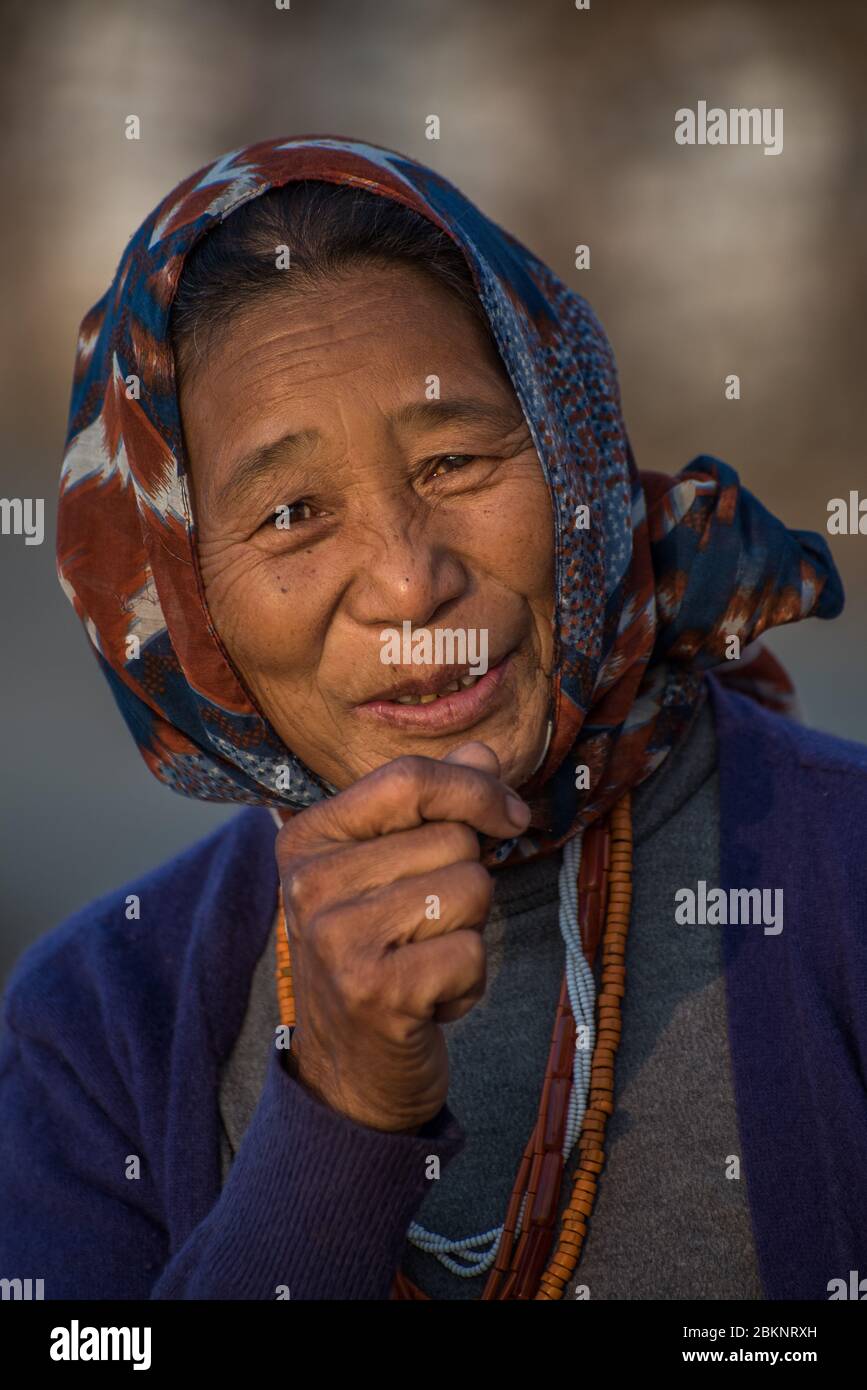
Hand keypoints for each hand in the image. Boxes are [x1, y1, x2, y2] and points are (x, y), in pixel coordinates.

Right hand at [275, 741, 529, 1131]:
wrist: (348, 1072)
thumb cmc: (378, 957)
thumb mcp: (391, 871)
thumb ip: (434, 806)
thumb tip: (485, 751)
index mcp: (309, 839)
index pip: (408, 779)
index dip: (475, 788)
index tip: (510, 814)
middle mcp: (311, 883)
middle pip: (453, 839)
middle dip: (467, 882)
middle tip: (426, 928)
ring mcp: (337, 938)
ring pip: (471, 890)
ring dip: (470, 932)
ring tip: (426, 960)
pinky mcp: (375, 991)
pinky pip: (473, 951)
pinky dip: (470, 980)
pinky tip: (431, 999)